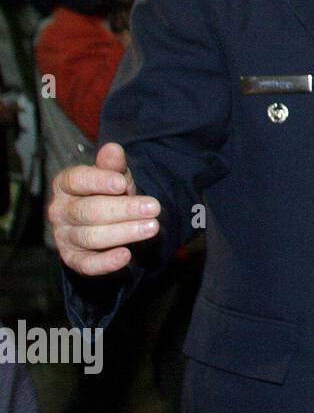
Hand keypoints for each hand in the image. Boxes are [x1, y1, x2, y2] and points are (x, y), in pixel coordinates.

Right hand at [48, 142, 159, 275]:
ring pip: (91, 237)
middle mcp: (60, 210)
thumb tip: (113, 148)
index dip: (99, 181)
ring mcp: (64, 236)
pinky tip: (126, 256)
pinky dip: (106, 263)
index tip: (122, 184)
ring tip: (152, 227)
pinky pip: (87, 264)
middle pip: (88, 211)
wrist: (109, 221)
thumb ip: (113, 166)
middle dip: (123, 210)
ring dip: (123, 232)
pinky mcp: (73, 259)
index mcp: (66, 185)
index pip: (77, 180)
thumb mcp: (115, 177)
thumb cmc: (110, 194)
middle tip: (154, 208)